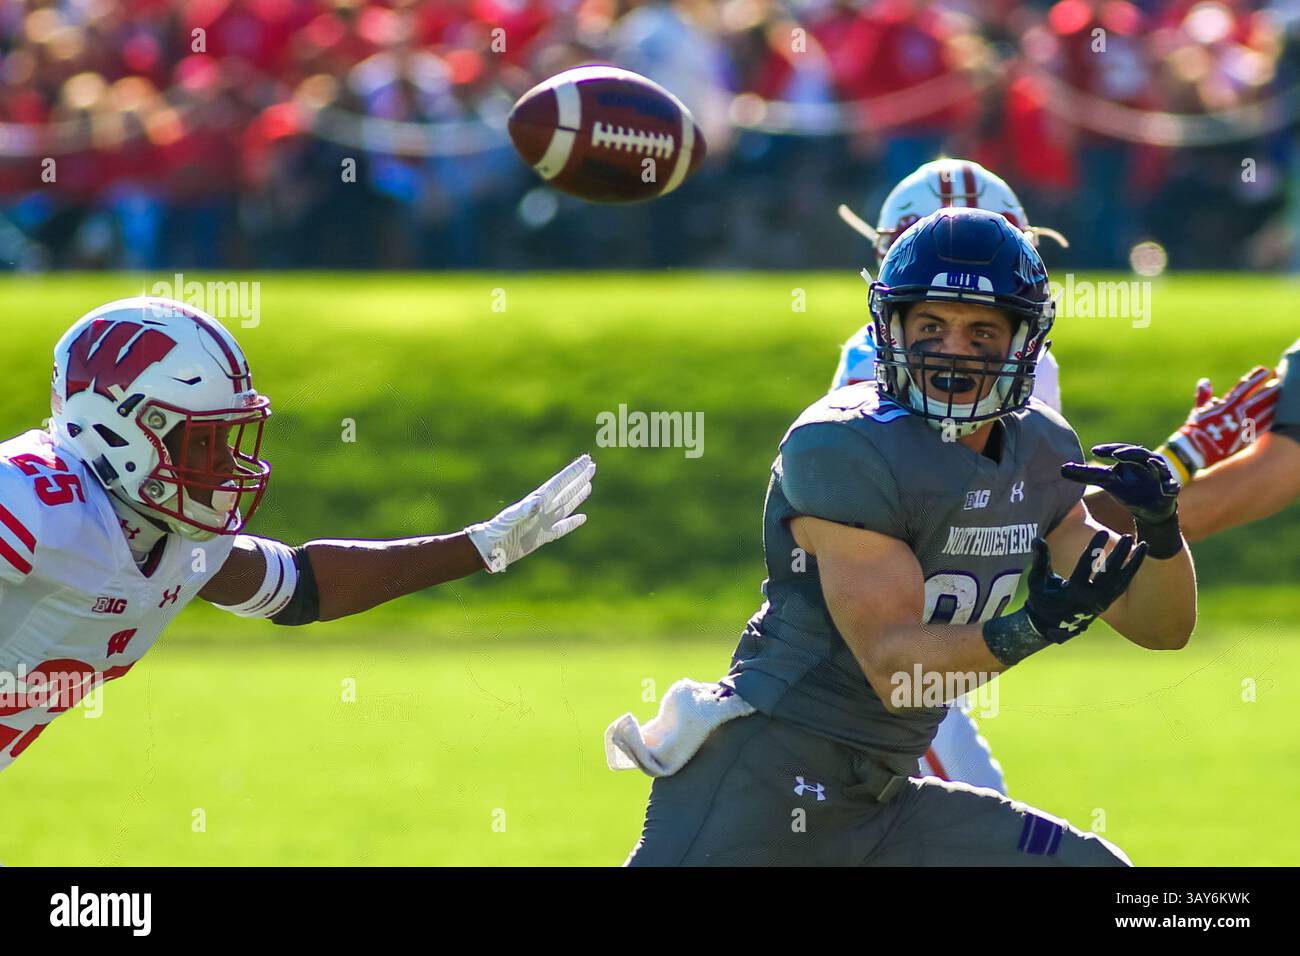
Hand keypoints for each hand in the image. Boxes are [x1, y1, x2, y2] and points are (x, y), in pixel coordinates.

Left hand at [466, 455, 594, 571]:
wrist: (489, 548)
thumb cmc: (497, 531)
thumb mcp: (510, 518)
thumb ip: (524, 509)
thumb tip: (538, 501)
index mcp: (537, 500)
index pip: (560, 482)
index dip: (574, 471)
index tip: (587, 459)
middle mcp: (542, 509)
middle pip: (566, 490)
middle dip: (579, 478)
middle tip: (592, 465)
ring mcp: (543, 522)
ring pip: (566, 505)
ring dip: (577, 495)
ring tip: (588, 485)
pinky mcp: (542, 536)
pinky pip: (562, 527)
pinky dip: (572, 522)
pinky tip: (582, 517)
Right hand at [1023, 532, 1146, 642]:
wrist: (1050, 625)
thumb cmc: (1041, 600)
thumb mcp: (1037, 581)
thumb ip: (1040, 560)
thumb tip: (1038, 539)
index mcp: (1073, 592)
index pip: (1087, 566)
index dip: (1095, 547)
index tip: (1103, 532)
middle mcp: (1091, 598)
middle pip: (1110, 573)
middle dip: (1120, 554)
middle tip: (1128, 536)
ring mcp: (1101, 603)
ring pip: (1122, 581)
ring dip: (1133, 563)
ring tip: (1143, 545)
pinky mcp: (1106, 604)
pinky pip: (1122, 586)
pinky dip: (1131, 572)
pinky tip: (1137, 558)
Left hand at [1061, 443, 1179, 524]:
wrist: (1151, 508)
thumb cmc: (1128, 490)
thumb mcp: (1107, 482)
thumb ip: (1086, 475)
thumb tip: (1061, 468)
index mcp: (1130, 461)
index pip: (1119, 451)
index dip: (1109, 450)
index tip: (1094, 451)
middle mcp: (1146, 464)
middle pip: (1139, 454)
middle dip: (1129, 453)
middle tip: (1117, 454)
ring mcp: (1160, 476)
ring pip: (1159, 467)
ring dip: (1155, 466)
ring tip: (1151, 464)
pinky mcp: (1170, 490)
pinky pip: (1172, 488)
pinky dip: (1170, 487)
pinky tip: (1168, 489)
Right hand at [1161, 366, 1278, 479]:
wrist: (1196, 450)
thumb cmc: (1195, 429)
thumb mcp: (1198, 410)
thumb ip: (1203, 395)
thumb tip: (1205, 381)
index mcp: (1225, 404)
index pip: (1243, 387)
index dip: (1254, 378)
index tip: (1263, 370)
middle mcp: (1237, 413)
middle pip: (1258, 397)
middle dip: (1269, 389)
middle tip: (1279, 382)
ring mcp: (1244, 425)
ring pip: (1263, 411)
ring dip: (1273, 402)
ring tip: (1281, 396)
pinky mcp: (1247, 437)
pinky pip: (1262, 427)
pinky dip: (1270, 420)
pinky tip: (1277, 415)